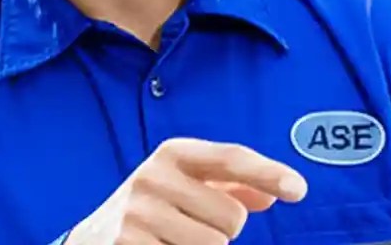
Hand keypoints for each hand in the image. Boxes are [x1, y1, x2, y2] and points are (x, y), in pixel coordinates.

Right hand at [66, 138, 307, 243]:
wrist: (90, 239)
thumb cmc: (152, 209)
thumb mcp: (186, 186)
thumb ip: (229, 186)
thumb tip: (274, 192)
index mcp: (172, 154)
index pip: (231, 158)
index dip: (269, 172)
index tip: (299, 190)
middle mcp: (152, 177)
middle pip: (232, 217)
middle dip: (221, 230)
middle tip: (188, 227)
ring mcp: (137, 215)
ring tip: (172, 242)